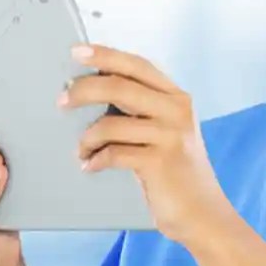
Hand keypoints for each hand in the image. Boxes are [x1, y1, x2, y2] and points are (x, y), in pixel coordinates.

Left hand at [61, 44, 237, 246]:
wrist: (203, 214)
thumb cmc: (178, 172)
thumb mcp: (168, 131)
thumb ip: (143, 109)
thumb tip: (95, 91)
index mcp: (177, 98)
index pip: (137, 66)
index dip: (106, 55)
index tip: (78, 51)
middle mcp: (176, 111)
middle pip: (119, 86)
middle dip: (84, 90)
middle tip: (62, 99)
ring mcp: (170, 136)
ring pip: (111, 123)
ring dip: (87, 138)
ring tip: (82, 150)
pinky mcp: (159, 162)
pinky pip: (113, 153)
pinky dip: (96, 160)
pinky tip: (91, 166)